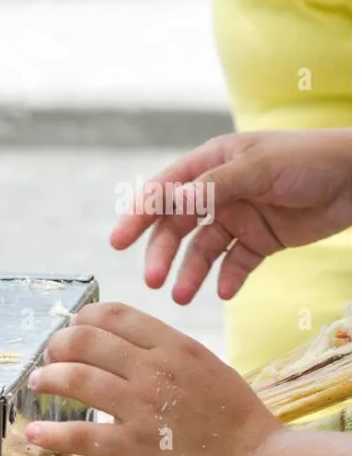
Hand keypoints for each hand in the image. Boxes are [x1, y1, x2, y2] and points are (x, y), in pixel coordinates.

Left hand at [23, 302, 282, 455]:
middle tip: (49, 357)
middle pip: (85, 340)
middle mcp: (154, 370)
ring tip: (37, 383)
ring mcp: (141, 407)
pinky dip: (50, 433)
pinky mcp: (132, 447)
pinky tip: (34, 433)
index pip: (114, 315)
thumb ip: (168, 355)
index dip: (83, 319)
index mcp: (175, 347)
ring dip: (47, 379)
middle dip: (58, 345)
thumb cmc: (239, 422)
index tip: (71, 328)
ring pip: (76, 379)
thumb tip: (128, 346)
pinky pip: (79, 435)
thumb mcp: (208, 369)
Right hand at [111, 129, 350, 303]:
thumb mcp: (257, 167)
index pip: (164, 191)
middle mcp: (218, 192)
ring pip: (202, 250)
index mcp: (210, 164)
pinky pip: (234, 264)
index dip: (138, 215)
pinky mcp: (260, 241)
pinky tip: (224, 292)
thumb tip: (169, 202)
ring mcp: (238, 217)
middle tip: (152, 281)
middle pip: (177, 226)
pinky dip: (227, 278)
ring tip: (181, 296)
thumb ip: (211, 186)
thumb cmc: (309, 160)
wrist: (359, 179)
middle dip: (161, 254)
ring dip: (189, 272)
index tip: (118, 242)